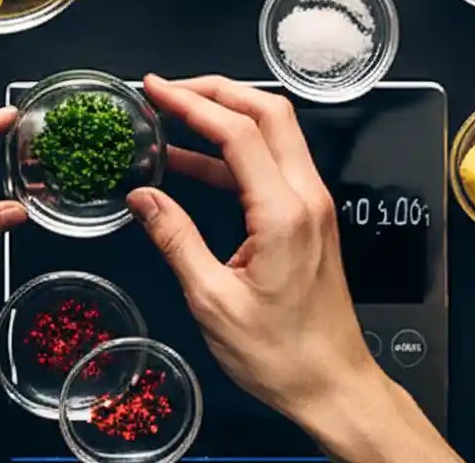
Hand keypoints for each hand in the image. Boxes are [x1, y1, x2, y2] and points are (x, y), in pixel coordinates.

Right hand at [130, 76, 373, 415]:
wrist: (332, 384)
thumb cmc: (279, 355)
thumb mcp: (213, 301)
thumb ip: (176, 240)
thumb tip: (142, 197)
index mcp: (284, 213)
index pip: (239, 132)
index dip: (193, 102)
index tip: (154, 90)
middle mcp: (306, 197)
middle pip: (268, 112)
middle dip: (217, 90)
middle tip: (167, 90)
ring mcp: (312, 205)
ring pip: (274, 133)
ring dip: (227, 116)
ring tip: (173, 117)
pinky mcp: (308, 218)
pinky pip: (272, 166)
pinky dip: (234, 153)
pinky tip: (193, 164)